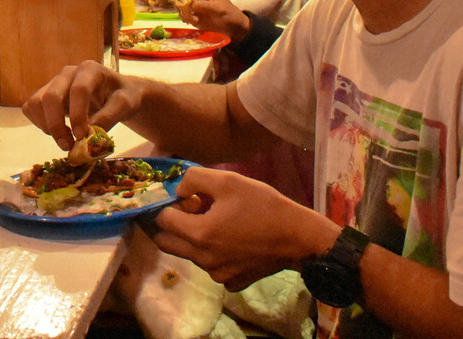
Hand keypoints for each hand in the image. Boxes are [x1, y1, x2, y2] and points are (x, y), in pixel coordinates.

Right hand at [20, 59, 144, 151]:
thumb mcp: (125, 105)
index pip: (78, 90)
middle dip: (56, 125)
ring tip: (66, 141)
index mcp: (90, 70)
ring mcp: (54, 82)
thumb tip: (88, 136)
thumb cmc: (122, 97)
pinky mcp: (45, 93)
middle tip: (68, 146)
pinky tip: (58, 131)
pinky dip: (40, 124)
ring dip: (47, 126)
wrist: (115, 93)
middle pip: (51, 97)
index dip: (78, 115)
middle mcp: (68, 73)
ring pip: (37, 103)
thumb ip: (109, 117)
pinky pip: (31, 108)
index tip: (82, 136)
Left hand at [152, 167, 337, 288]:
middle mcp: (202, 260)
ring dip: (193, 237)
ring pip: (189, 254)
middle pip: (167, 243)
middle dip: (171, 225)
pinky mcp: (231, 282)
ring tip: (217, 220)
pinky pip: (211, 266)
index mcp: (199, 235)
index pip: (162, 220)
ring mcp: (217, 274)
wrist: (299, 237)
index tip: (187, 197)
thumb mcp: (228, 181)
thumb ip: (194, 180)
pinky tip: (232, 238)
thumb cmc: (263, 206)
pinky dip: (213, 252)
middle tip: (191, 210)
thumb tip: (178, 189)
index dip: (170, 205)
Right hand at [178, 0, 251, 42]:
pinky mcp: (195, 17)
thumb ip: (204, 5)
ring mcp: (196, 8)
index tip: (186, 1)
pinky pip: (185, 16)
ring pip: (182, 6)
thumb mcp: (218, 8)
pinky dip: (185, 18)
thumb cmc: (229, 14)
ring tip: (188, 18)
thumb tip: (189, 4)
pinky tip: (191, 22)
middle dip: (181, 3)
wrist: (234, 27)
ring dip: (182, 12)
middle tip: (183, 11)